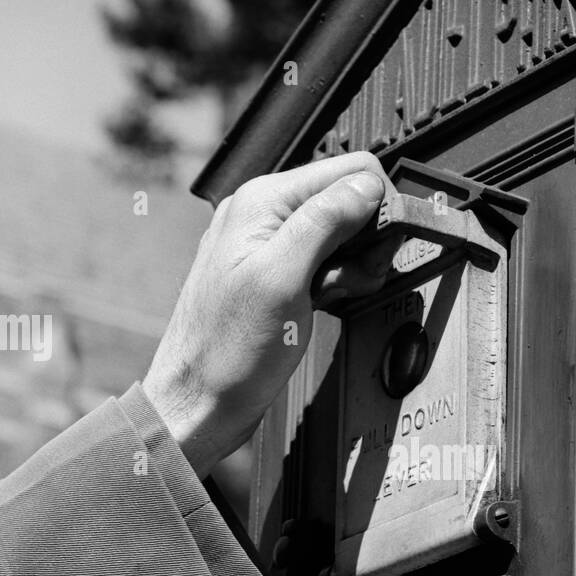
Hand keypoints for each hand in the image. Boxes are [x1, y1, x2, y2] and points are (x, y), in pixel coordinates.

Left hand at [143, 151, 391, 477]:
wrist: (197, 405)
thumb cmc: (226, 353)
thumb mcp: (283, 280)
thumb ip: (325, 223)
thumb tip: (368, 185)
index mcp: (263, 200)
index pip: (353, 170)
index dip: (377, 209)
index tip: (376, 252)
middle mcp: (265, 214)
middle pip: (351, 201)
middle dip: (365, 243)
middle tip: (343, 284)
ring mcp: (270, 245)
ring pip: (344, 236)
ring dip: (352, 269)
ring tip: (327, 299)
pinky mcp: (278, 275)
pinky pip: (327, 264)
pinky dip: (337, 285)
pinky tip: (321, 306)